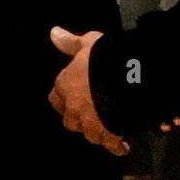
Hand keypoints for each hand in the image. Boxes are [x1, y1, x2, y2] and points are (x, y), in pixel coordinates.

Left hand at [48, 26, 129, 156]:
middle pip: (70, 120)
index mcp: (65, 86)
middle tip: (91, 109)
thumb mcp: (87, 43)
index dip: (64, 96)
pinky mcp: (109, 135)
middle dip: (79, 117)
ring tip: (108, 126)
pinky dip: (116, 146)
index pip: (55, 97)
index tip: (73, 93)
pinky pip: (111, 145)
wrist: (126, 78)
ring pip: (89, 134)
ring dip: (97, 130)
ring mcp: (91, 125)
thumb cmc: (102, 58)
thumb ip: (70, 42)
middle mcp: (74, 109)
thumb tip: (53, 33)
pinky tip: (123, 145)